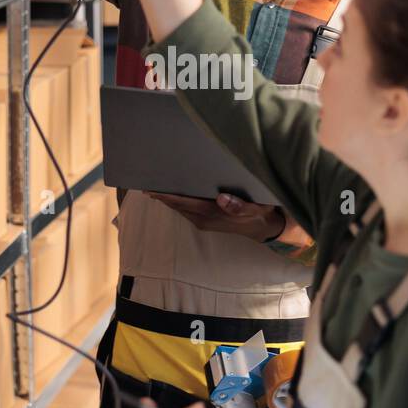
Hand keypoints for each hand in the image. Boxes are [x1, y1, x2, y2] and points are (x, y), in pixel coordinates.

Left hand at [147, 191, 286, 241]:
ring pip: (179, 208)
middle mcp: (204, 219)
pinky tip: (170, 193)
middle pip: (176, 205)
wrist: (262, 227)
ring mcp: (203, 221)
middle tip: (146, 180)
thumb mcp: (255, 208)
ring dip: (167, 198)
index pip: (184, 203)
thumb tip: (221, 198)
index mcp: (213, 213)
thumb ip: (239, 205)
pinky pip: (184, 210)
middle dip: (162, 195)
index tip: (151, 188)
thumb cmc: (258, 213)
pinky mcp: (204, 221)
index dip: (167, 196)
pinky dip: (175, 201)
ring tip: (153, 185)